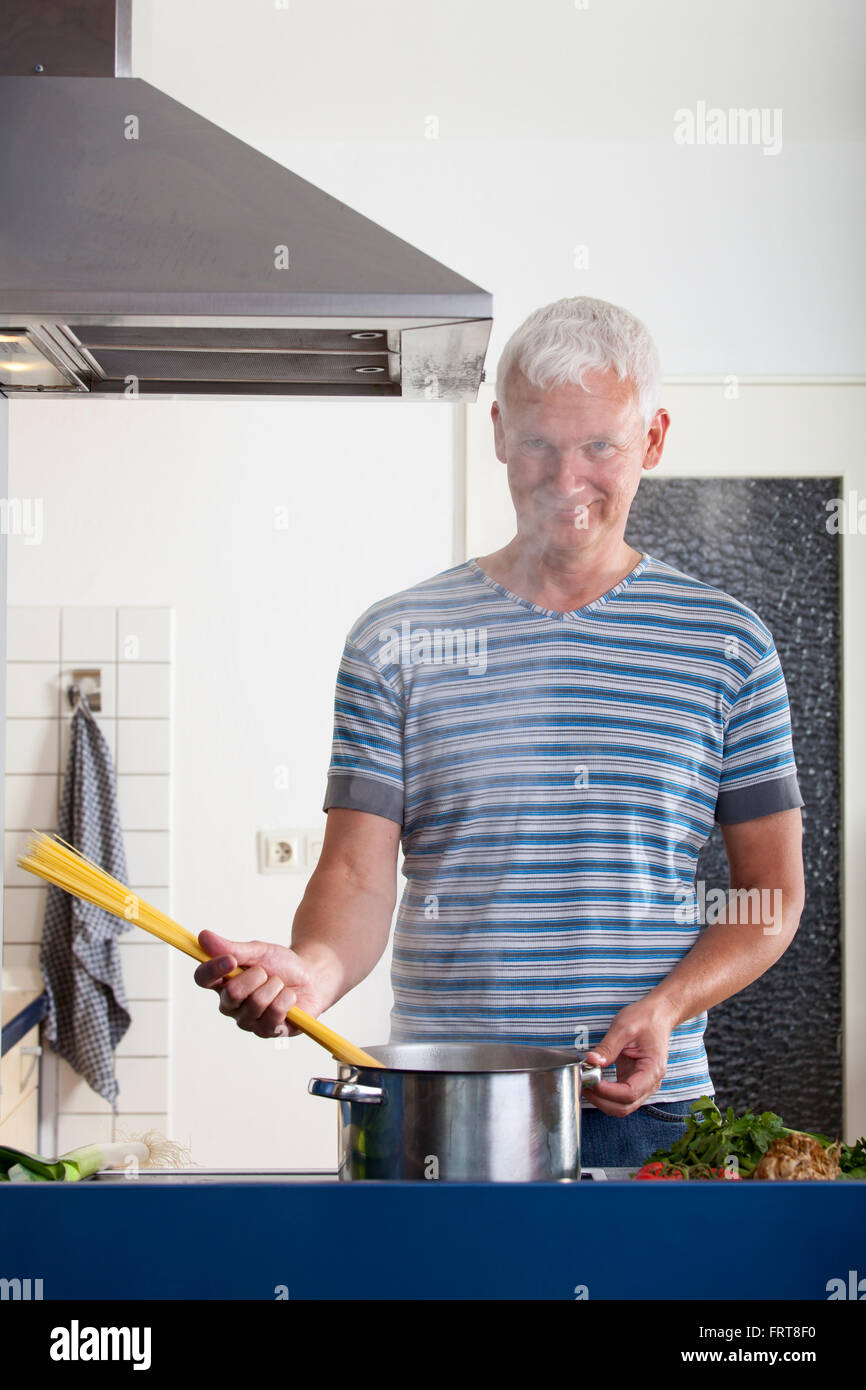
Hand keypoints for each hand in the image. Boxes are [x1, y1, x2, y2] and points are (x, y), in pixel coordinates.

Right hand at [194, 929, 324, 1039]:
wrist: (311, 978)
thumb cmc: (280, 965)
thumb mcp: (258, 950)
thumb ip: (231, 947)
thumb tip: (203, 937)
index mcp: (222, 982)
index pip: (203, 978)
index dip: (213, 969)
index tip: (230, 959)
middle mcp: (230, 1005)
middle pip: (231, 993)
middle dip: (256, 976)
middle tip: (266, 972)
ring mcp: (248, 1021)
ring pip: (256, 1003)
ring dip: (275, 986)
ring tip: (280, 985)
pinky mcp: (267, 1031)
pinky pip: (275, 1013)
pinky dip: (287, 999)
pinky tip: (289, 998)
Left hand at [583, 995, 677, 1115]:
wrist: (659, 1015)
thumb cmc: (646, 1019)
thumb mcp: (624, 1027)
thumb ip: (607, 1047)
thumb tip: (591, 1061)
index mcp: (652, 1069)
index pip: (629, 1093)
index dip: (607, 1091)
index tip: (591, 1080)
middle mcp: (651, 1082)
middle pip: (625, 1106)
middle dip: (602, 1100)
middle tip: (584, 1084)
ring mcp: (643, 1084)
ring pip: (622, 1106)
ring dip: (602, 1100)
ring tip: (586, 1083)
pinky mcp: (634, 1081)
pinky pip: (619, 1097)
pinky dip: (605, 1095)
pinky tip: (593, 1082)